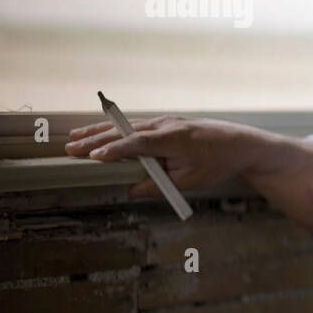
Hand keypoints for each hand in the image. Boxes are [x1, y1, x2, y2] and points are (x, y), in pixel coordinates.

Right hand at [64, 115, 257, 199]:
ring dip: (100, 132)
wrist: (241, 144)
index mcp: (174, 139)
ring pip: (127, 126)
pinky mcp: (166, 122)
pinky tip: (99, 132)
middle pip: (126, 131)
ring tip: (75, 138)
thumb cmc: (217, 163)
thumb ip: (158, 186)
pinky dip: (115, 129)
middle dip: (97, 140)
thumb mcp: (189, 181)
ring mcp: (166, 121)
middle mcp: (167, 125)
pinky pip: (135, 125)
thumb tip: (130, 191)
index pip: (138, 143)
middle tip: (71, 148)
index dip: (115, 149)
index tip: (94, 156)